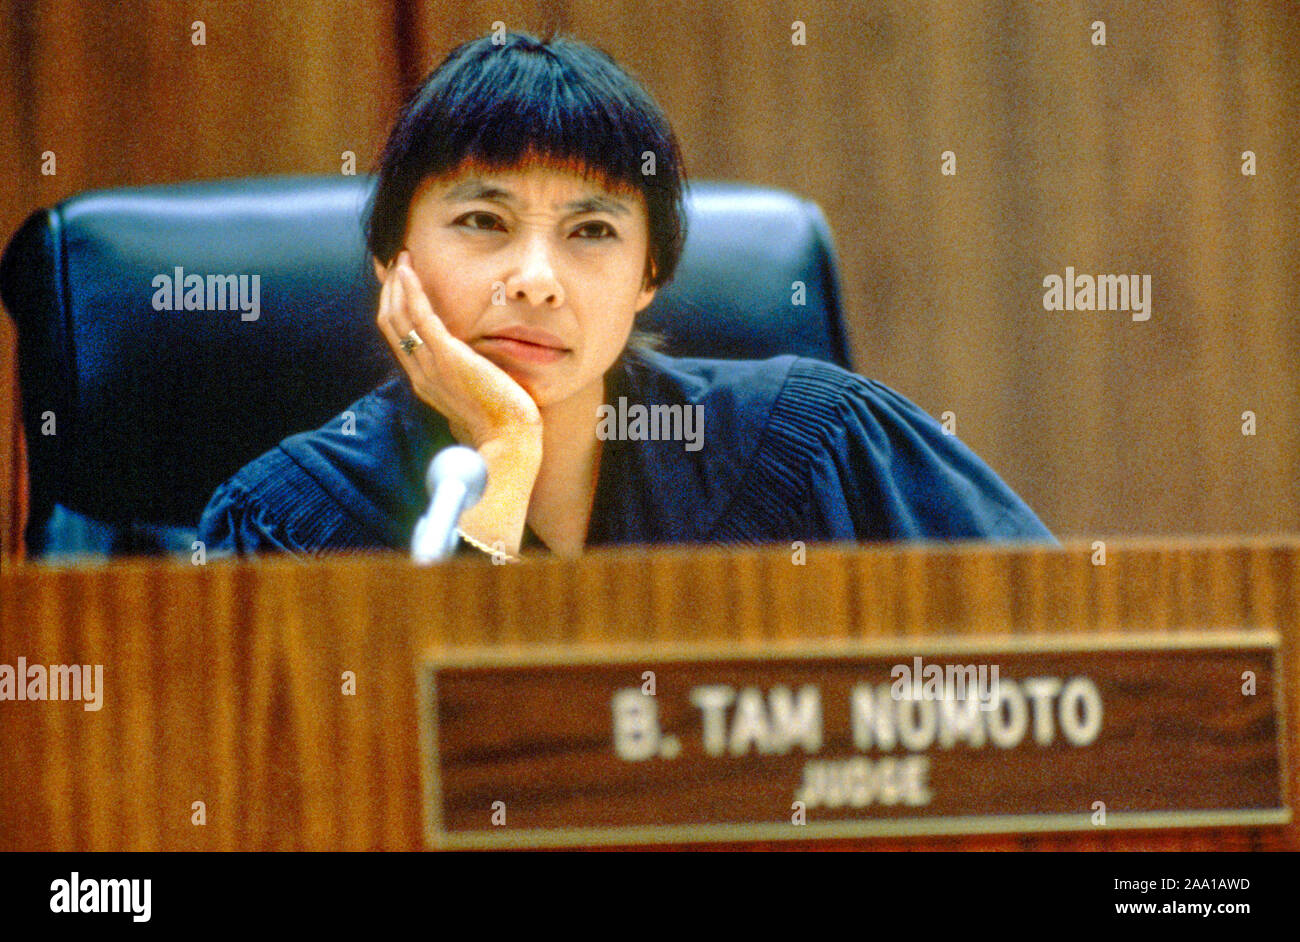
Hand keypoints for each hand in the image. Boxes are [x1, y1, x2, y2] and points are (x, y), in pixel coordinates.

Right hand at [376, 251, 540, 555]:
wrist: (510, 442)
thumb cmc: (503, 424)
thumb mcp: (479, 396)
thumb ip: (470, 379)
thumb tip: (477, 366)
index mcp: (427, 383)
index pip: (400, 340)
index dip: (394, 310)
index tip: (397, 286)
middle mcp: (421, 374)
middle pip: (391, 326)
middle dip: (390, 292)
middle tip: (394, 264)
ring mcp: (430, 366)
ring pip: (397, 318)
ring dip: (397, 285)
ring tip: (401, 259)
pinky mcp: (447, 357)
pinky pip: (419, 317)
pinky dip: (410, 290)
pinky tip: (409, 270)